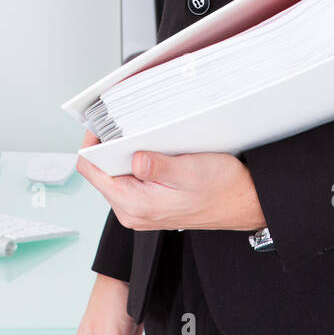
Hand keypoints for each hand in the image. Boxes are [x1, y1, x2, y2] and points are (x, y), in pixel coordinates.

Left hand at [76, 143, 267, 232]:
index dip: (92, 144)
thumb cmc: (221, 189)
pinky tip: (154, 151)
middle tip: (126, 124)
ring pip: (115, 173)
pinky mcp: (148, 204)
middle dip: (109, 146)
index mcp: (135, 205)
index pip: (91, 171)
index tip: (101, 123)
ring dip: (124, 153)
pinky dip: (136, 161)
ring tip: (143, 137)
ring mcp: (139, 209)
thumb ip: (158, 167)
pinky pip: (130, 179)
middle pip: (101, 171)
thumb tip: (133, 158)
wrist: (242, 202)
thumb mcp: (190, 171)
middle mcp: (131, 211)